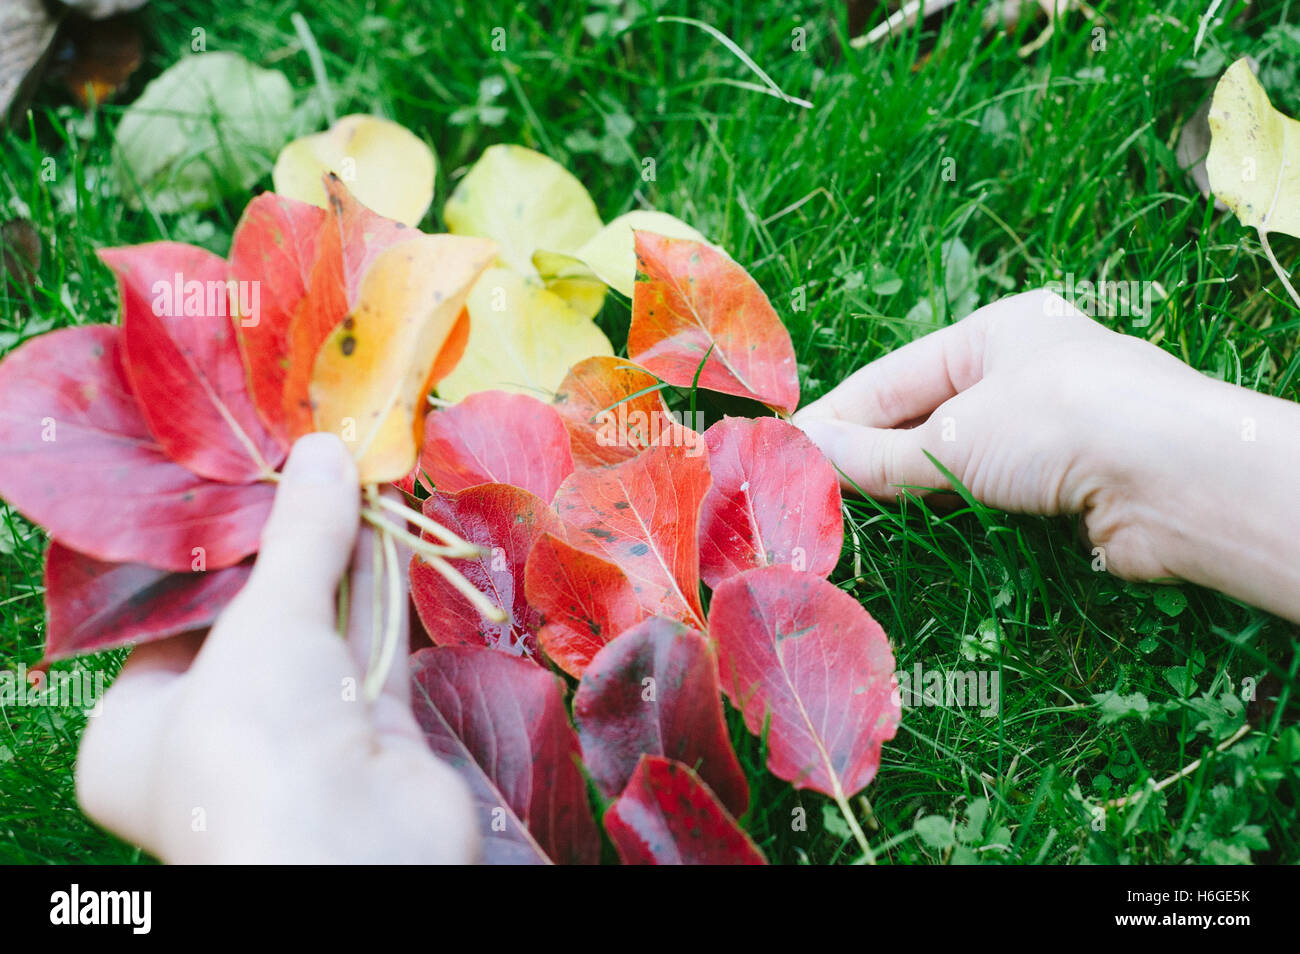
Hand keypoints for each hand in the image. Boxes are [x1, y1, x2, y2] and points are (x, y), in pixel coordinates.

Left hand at [75, 434, 478, 863]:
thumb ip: (298, 533)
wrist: (355, 853)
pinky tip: (392, 524)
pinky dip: (383, 590)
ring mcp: (301, 741)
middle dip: (288, 546)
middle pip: (254, 621)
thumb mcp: (263, 619)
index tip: (243, 482)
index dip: (212, 549)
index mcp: (138, 731)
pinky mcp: (374, 739)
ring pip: (321, 631)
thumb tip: (322, 449)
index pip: (170, 620)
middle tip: (309, 466)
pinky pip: (373, 650)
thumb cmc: (255, 742)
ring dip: (345, 558)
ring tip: (360, 475)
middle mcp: (216, 738)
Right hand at [793, 290, 1299, 621]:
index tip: (788, 451)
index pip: (892, 376)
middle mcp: (1024, 369)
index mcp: (996, 331)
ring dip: (906, 483)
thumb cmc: (1059, 424)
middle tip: (808, 490)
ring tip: (847, 511)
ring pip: (956, 454)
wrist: (1178, 478)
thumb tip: (804, 449)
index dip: (837, 416)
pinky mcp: (1071, 477)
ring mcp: (1051, 423)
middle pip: (923, 414)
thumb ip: (874, 453)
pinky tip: (917, 521)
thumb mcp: (952, 436)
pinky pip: (992, 487)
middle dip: (868, 452)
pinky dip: (952, 503)